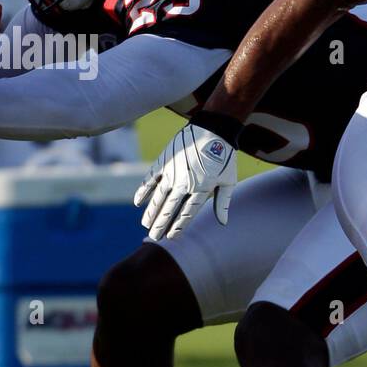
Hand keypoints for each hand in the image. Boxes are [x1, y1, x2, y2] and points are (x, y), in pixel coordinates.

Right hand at [134, 122, 236, 240]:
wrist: (212, 129)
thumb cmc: (224, 156)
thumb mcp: (228, 180)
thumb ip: (223, 202)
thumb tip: (223, 223)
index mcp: (201, 189)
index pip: (186, 214)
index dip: (178, 227)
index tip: (172, 237)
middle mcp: (184, 183)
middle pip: (169, 209)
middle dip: (161, 225)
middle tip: (155, 237)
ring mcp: (172, 172)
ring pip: (157, 198)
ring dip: (151, 213)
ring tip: (145, 225)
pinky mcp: (163, 161)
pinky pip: (150, 179)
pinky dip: (143, 191)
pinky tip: (137, 202)